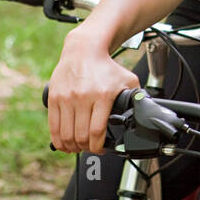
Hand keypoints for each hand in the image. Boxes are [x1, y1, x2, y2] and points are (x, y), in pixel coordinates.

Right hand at [47, 30, 139, 153]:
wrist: (84, 50)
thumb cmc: (106, 67)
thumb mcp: (128, 80)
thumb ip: (136, 97)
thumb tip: (145, 112)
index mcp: (103, 96)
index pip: (97, 131)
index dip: (98, 147)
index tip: (101, 149)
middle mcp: (83, 98)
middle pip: (81, 135)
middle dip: (86, 147)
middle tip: (90, 148)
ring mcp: (67, 98)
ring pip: (66, 134)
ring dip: (72, 146)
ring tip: (77, 148)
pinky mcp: (54, 97)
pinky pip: (53, 125)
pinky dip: (58, 139)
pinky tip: (64, 144)